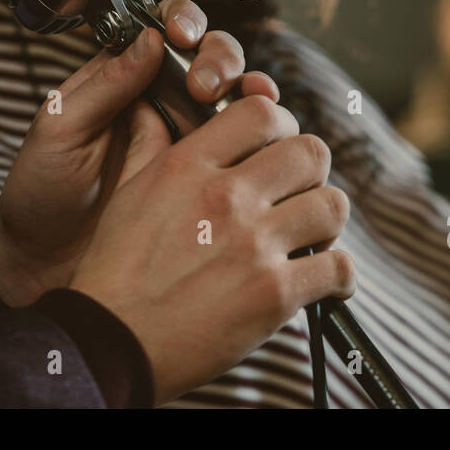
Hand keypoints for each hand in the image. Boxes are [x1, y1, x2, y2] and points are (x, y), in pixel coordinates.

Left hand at [0, 0, 279, 306]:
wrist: (45, 260)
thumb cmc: (40, 191)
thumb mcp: (59, 130)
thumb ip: (105, 86)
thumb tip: (149, 38)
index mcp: (121, 76)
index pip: (162, 29)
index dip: (183, 21)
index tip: (181, 36)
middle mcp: (159, 98)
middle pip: (209, 56)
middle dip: (220, 59)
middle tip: (206, 86)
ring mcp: (185, 136)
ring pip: (233, 95)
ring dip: (251, 89)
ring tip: (255, 100)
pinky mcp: (203, 173)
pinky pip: (240, 146)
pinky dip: (262, 133)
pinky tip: (268, 134)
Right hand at [69, 94, 355, 404]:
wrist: (110, 343)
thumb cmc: (115, 272)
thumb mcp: (127, 192)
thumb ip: (152, 146)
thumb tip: (157, 106)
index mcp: (187, 166)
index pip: (262, 111)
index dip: (280, 126)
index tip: (276, 149)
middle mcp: (224, 197)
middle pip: (310, 152)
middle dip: (311, 173)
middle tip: (298, 195)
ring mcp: (252, 245)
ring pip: (332, 205)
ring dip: (326, 222)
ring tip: (311, 239)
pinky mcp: (273, 293)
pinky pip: (338, 268)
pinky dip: (339, 277)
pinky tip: (324, 283)